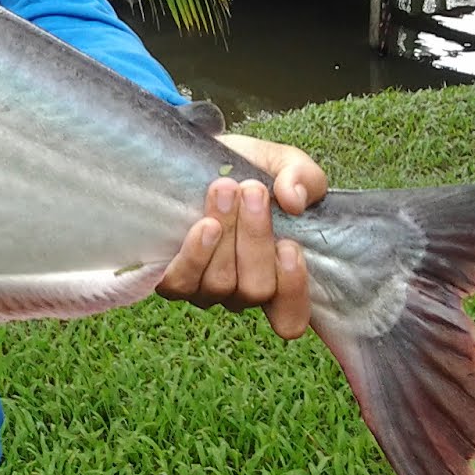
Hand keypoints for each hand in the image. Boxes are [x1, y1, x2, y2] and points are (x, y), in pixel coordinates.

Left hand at [155, 133, 328, 339]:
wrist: (201, 157)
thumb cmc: (250, 168)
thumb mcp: (286, 164)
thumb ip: (303, 179)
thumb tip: (294, 200)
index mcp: (277, 277)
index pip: (290, 318)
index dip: (292, 290)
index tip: (289, 245)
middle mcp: (240, 292)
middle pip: (255, 290)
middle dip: (255, 240)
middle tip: (253, 191)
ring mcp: (204, 288)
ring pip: (219, 284)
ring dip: (226, 236)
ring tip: (225, 190)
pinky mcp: (171, 276)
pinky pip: (179, 283)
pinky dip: (194, 255)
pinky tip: (204, 225)